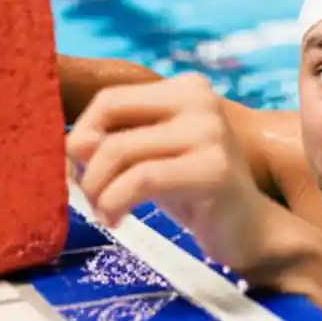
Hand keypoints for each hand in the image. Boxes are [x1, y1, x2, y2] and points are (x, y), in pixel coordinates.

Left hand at [65, 73, 281, 274]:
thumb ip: (114, 141)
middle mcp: (201, 101)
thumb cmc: (195, 194)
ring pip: (120, 152)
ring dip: (99, 190)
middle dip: (87, 167)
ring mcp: (210, 133)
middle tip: (89, 199)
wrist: (250, 231)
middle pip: (110, 122)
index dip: (80, 134)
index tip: (73, 171)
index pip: (110, 99)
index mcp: (187, 89)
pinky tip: (116, 220)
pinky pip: (141, 180)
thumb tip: (71, 143)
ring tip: (104, 213)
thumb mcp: (150, 158)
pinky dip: (116, 202)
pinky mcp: (213, 170)